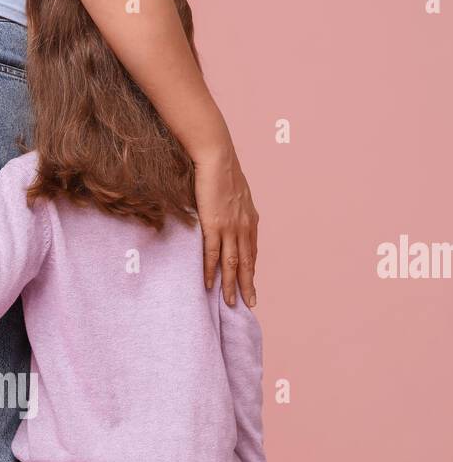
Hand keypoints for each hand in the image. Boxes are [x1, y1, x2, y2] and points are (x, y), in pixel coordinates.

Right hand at [194, 148, 258, 307]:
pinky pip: (213, 255)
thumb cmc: (223, 171)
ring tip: (232, 303)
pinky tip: (210, 285)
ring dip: (232, 285)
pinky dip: (212, 272)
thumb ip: (235, 208)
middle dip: (248, 285)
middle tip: (250, 304)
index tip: (250, 283)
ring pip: (232, 264)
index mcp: (250, 219)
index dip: (251, 269)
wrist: (217, 157)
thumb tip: (228, 213)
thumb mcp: (235, 192)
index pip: (252, 251)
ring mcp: (230, 228)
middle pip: (247, 262)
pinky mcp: (214, 226)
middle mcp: (244, 227)